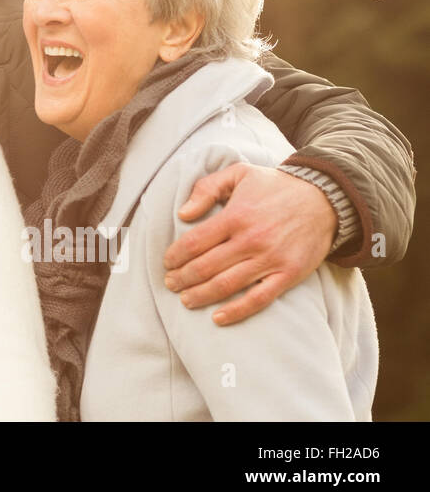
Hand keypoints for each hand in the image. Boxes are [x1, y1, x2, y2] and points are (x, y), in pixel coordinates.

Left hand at [161, 163, 336, 325]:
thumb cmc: (274, 186)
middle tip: (170, 284)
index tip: (166, 263)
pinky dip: (237, 311)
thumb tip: (183, 213)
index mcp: (235, 216)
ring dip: (201, 295)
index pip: (194, 242)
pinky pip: (259, 299)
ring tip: (185, 300)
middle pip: (206, 266)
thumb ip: (206, 189)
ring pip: (227, 285)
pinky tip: (218, 318)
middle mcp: (251, 240)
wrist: (324, 198)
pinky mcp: (288, 274)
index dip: (175, 255)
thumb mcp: (238, 174)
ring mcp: (270, 259)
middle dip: (182, 278)